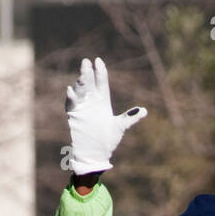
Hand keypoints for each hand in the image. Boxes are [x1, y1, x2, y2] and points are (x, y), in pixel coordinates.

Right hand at [65, 57, 146, 174]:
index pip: (101, 83)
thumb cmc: (107, 141)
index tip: (98, 61)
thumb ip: (130, 118)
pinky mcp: (74, 115)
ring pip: (80, 92)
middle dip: (87, 73)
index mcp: (103, 102)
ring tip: (81, 77)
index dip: (100, 72)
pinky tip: (70, 91)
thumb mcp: (119, 128)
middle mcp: (92, 102)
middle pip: (89, 84)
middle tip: (86, 62)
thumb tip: (144, 111)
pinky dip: (71, 98)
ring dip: (79, 84)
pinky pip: (71, 104)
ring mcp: (82, 108)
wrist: (95, 154)